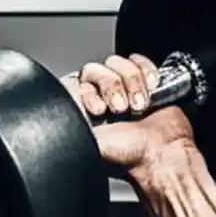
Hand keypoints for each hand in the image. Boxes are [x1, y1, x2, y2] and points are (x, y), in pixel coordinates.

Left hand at [61, 54, 196, 173]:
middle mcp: (100, 99)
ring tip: (138, 107)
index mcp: (83, 113)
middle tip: (120, 109)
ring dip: (132, 83)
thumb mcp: (89, 143)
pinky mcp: (145, 81)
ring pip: (117, 63)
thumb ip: (68, 129)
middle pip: (95, 69)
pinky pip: (138, 61)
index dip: (88, 92)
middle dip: (111, 86)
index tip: (99, 110)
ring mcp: (123, 89)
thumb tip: (54, 120)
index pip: (73, 83)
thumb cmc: (128, 156)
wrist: (161, 152)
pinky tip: (150, 91)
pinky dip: (146, 72)